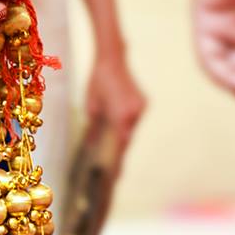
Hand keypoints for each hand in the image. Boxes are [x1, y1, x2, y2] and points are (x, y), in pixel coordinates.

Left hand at [86, 52, 145, 167]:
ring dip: (123, 134)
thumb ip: (92, 127)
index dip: (118, 160)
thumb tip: (91, 145)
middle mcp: (135, 112)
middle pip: (128, 137)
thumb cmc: (97, 82)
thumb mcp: (91, 106)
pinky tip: (119, 125)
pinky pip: (135, 118)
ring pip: (132, 128)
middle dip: (119, 148)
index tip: (116, 174)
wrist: (112, 60)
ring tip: (114, 145)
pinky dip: (127, 123)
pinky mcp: (144, 102)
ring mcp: (142, 107)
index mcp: (121, 115)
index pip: (121, 144)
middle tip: (114, 164)